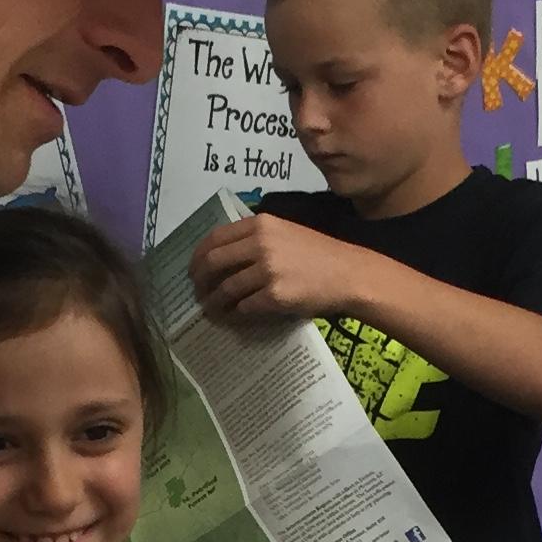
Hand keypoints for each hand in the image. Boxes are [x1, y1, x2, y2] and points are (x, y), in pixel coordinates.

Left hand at [190, 212, 357, 327]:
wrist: (348, 274)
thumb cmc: (318, 255)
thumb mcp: (285, 233)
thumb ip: (256, 238)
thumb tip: (224, 256)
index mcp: (261, 224)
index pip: (215, 237)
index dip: (198, 255)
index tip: (193, 269)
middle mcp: (261, 243)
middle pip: (213, 262)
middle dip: (199, 280)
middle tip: (196, 292)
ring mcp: (267, 270)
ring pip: (226, 288)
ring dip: (213, 302)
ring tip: (210, 309)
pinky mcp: (275, 295)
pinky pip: (243, 307)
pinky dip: (234, 314)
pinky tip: (232, 317)